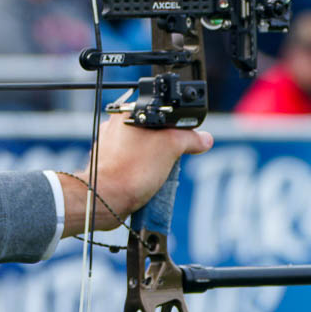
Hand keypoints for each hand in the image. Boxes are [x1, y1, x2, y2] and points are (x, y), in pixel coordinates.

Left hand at [61, 111, 214, 232]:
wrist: (105, 199)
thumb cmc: (131, 170)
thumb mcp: (171, 147)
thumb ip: (190, 138)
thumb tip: (205, 139)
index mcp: (128, 113)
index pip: (163, 112)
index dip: (178, 126)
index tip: (184, 141)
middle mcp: (116, 125)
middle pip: (155, 131)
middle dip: (166, 147)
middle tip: (168, 159)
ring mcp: (110, 145)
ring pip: (145, 148)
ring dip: (155, 161)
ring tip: (154, 172)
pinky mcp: (109, 163)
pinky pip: (134, 163)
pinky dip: (143, 171)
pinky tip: (145, 180)